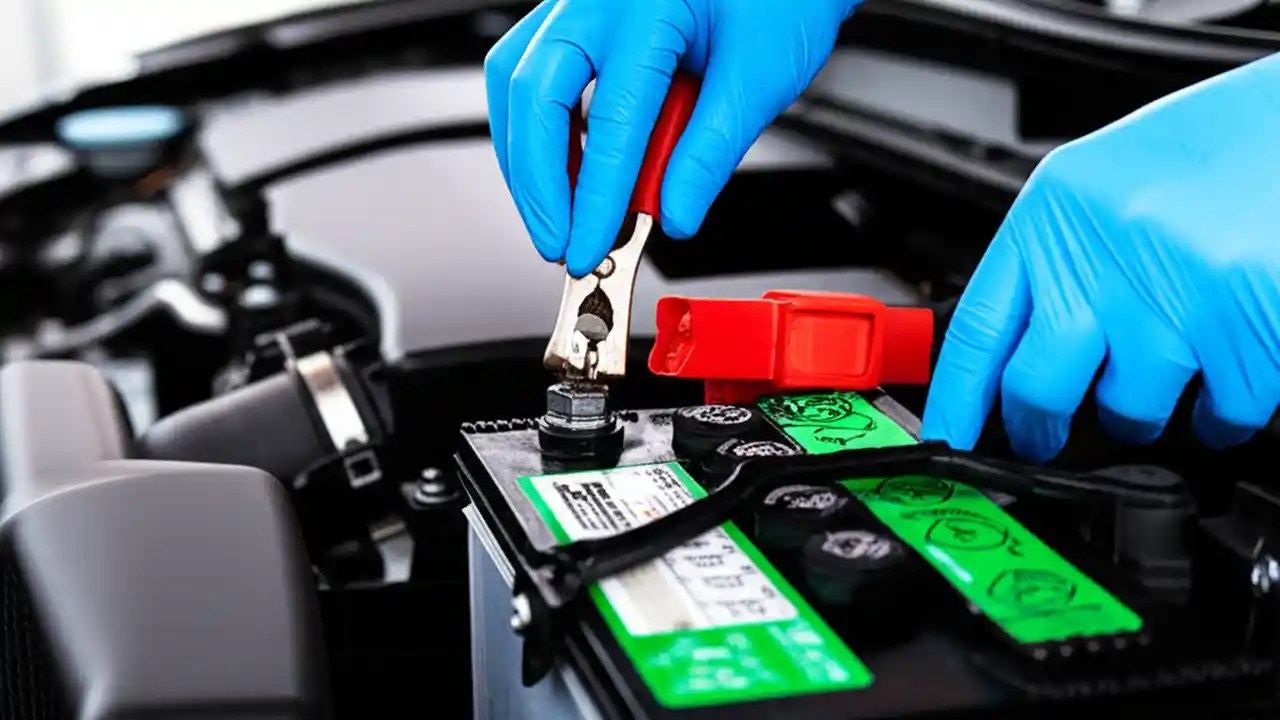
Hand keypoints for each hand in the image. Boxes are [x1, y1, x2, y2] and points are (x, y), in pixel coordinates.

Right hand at [485, 0, 858, 276]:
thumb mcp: (760, 77)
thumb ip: (711, 152)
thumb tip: (676, 214)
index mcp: (648, 5)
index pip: (612, 119)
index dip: (596, 198)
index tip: (591, 247)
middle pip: (532, 94)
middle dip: (538, 183)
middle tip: (557, 242)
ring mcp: (579, 0)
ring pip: (517, 82)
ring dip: (528, 158)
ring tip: (556, 215)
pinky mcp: (577, 16)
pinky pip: (532, 70)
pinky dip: (538, 129)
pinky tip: (562, 170)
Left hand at [921, 53, 1279, 461]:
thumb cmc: (1215, 149)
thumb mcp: (1103, 188)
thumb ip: (1058, 263)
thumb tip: (1016, 355)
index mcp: (1054, 213)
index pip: (978, 329)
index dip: (956, 398)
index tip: (949, 437)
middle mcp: (1102, 251)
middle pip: (1038, 388)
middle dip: (1039, 429)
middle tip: (1047, 437)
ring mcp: (1173, 289)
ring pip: (1131, 410)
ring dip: (1147, 410)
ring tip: (1174, 365)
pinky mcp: (1244, 320)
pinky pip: (1221, 411)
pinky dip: (1225, 410)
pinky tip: (1231, 366)